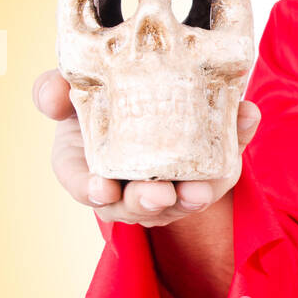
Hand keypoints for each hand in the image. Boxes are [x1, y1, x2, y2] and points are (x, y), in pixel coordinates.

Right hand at [32, 69, 260, 227]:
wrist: (148, 93)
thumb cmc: (100, 103)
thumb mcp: (72, 92)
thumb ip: (55, 90)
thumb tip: (53, 94)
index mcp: (91, 171)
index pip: (88, 189)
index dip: (94, 192)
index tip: (102, 188)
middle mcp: (132, 189)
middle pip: (139, 207)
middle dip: (149, 203)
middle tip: (161, 193)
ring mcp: (173, 187)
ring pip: (185, 200)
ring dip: (196, 194)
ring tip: (203, 188)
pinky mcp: (209, 173)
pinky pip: (224, 164)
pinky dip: (237, 142)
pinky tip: (245, 116)